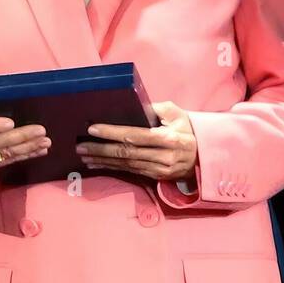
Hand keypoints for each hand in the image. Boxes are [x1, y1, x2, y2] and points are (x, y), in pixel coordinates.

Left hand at [76, 101, 198, 184]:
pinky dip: (111, 168)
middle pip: (127, 153)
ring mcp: (159, 169)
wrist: (203, 157)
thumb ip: (159, 108)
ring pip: (125, 164)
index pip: (136, 135)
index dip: (113, 133)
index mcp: (169, 138)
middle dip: (101, 149)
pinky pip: (129, 171)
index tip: (94, 129)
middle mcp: (163, 156)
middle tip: (81, 145)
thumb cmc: (187, 131)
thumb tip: (137, 105)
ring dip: (102, 160)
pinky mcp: (155, 176)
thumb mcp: (179, 114)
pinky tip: (97, 164)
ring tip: (84, 155)